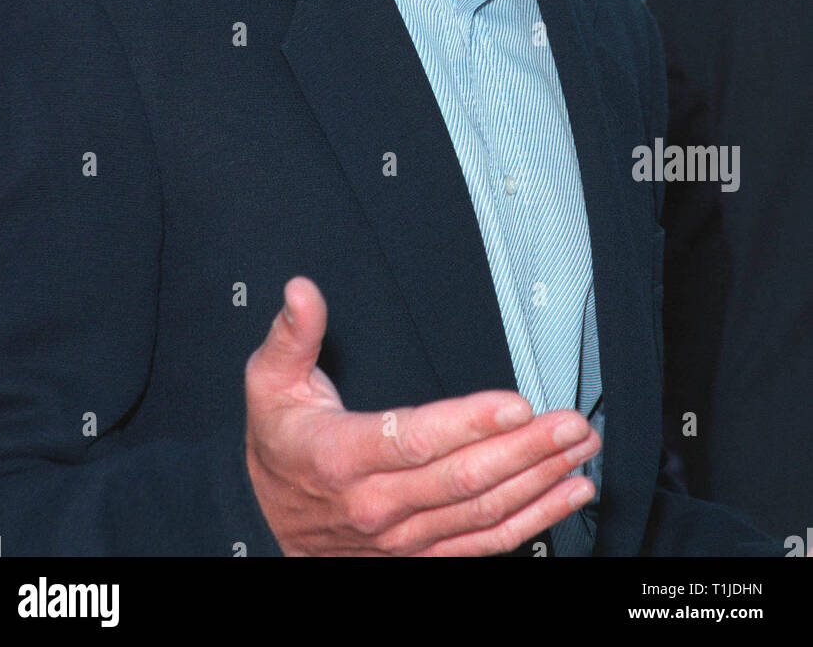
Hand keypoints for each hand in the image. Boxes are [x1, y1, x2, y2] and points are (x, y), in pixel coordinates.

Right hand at [244, 276, 599, 556]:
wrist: (266, 521)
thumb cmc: (278, 443)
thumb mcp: (269, 382)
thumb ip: (292, 334)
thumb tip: (301, 291)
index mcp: (341, 456)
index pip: (415, 440)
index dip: (469, 423)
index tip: (514, 404)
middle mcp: (376, 503)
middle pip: (462, 478)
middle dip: (525, 449)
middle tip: (570, 423)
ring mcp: (402, 535)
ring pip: (481, 511)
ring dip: (538, 481)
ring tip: (579, 450)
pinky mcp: (421, 554)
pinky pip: (484, 542)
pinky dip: (532, 520)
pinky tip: (566, 494)